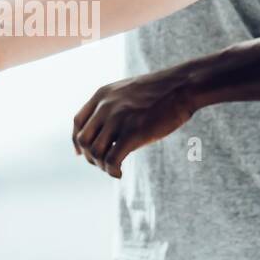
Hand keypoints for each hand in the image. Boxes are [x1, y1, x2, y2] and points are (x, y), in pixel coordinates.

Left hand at [73, 71, 197, 177]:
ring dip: (101, 165)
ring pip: (95, 152)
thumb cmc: (161, 91)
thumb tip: (109, 128)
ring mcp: (118, 119)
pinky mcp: (133, 133)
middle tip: (102, 164)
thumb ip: (114, 105)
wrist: (182, 86)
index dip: (76, 141)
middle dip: (90, 156)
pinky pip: (112, 159)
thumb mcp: (129, 91)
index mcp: (102, 95)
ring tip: (113, 169)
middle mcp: (105, 106)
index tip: (82, 153)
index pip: (78, 122)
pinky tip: (119, 173)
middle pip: (83, 139)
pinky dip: (112, 171)